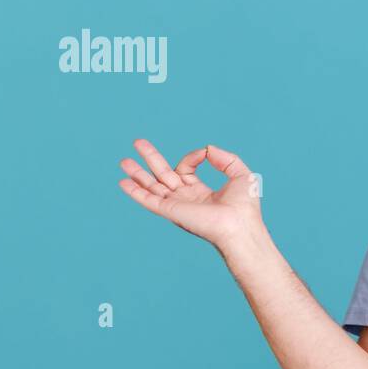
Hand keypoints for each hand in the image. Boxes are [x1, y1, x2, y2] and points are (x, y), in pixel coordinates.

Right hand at [117, 139, 263, 250]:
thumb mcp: (240, 174)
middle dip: (150, 158)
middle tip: (137, 142)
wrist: (240, 225)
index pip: (185, 169)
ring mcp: (177, 205)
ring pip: (152, 186)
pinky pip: (148, 200)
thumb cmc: (245, 206)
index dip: (191, 158)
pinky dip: (135, 192)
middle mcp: (186, 199)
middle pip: (162, 175)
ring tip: (123, 161)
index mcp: (201, 193)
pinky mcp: (171, 211)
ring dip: (137, 173)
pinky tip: (123, 182)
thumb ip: (225, 158)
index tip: (204, 154)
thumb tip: (207, 149)